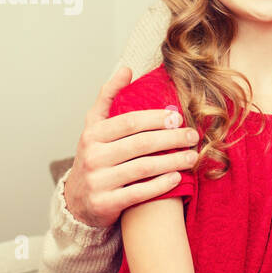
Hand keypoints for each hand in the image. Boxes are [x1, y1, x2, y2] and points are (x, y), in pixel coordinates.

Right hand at [65, 66, 201, 226]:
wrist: (78, 200)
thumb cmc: (95, 156)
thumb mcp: (95, 126)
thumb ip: (109, 97)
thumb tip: (126, 69)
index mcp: (93, 134)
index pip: (129, 122)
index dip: (156, 119)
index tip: (179, 117)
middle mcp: (93, 156)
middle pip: (140, 144)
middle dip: (171, 139)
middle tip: (193, 136)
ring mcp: (98, 181)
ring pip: (143, 168)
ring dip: (173, 162)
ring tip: (192, 157)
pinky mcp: (105, 204)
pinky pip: (139, 193)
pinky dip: (161, 185)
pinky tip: (178, 177)